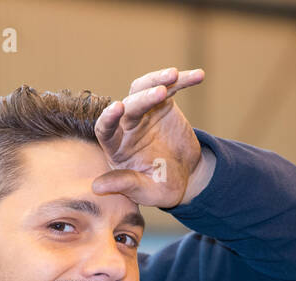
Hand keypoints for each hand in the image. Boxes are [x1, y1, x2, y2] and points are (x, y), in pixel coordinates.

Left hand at [92, 66, 209, 208]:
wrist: (187, 175)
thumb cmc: (162, 186)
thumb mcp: (147, 191)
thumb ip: (126, 185)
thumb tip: (97, 187)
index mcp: (116, 146)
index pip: (105, 129)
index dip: (109, 118)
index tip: (117, 107)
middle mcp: (126, 125)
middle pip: (129, 106)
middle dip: (144, 99)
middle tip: (161, 93)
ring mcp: (144, 111)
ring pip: (144, 88)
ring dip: (158, 79)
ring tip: (174, 75)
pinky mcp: (162, 103)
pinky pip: (170, 87)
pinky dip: (183, 80)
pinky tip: (198, 76)